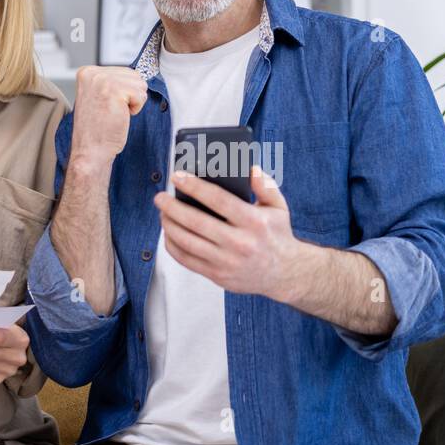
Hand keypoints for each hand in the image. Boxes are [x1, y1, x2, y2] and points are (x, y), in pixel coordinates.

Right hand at [69, 65, 147, 171]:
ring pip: (140, 84)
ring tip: (116, 113)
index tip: (107, 105)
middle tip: (113, 110)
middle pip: (134, 75)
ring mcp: (103, 81)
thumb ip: (112, 82)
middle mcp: (93, 73)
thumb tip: (137, 75)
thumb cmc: (97, 129)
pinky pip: (141, 95)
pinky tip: (120, 116)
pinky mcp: (115, 91)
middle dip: (130, 95)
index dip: (124, 91)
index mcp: (87, 72)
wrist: (90, 150)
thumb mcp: (99, 96)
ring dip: (133, 102)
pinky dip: (136, 109)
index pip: (124, 71)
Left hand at [154, 165, 305, 300]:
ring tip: (162, 213)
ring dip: (169, 226)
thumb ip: (265, 185)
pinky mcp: (218, 276)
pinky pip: (187, 260)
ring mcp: (227, 262)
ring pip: (187, 242)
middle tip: (160, 197)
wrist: (284, 273)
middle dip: (173, 207)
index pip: (218, 200)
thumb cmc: (277, 235)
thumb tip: (251, 169)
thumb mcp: (279, 207)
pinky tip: (169, 233)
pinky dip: (173, 245)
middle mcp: (240, 243)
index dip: (194, 186)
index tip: (177, 176)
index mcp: (254, 222)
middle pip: (196, 222)